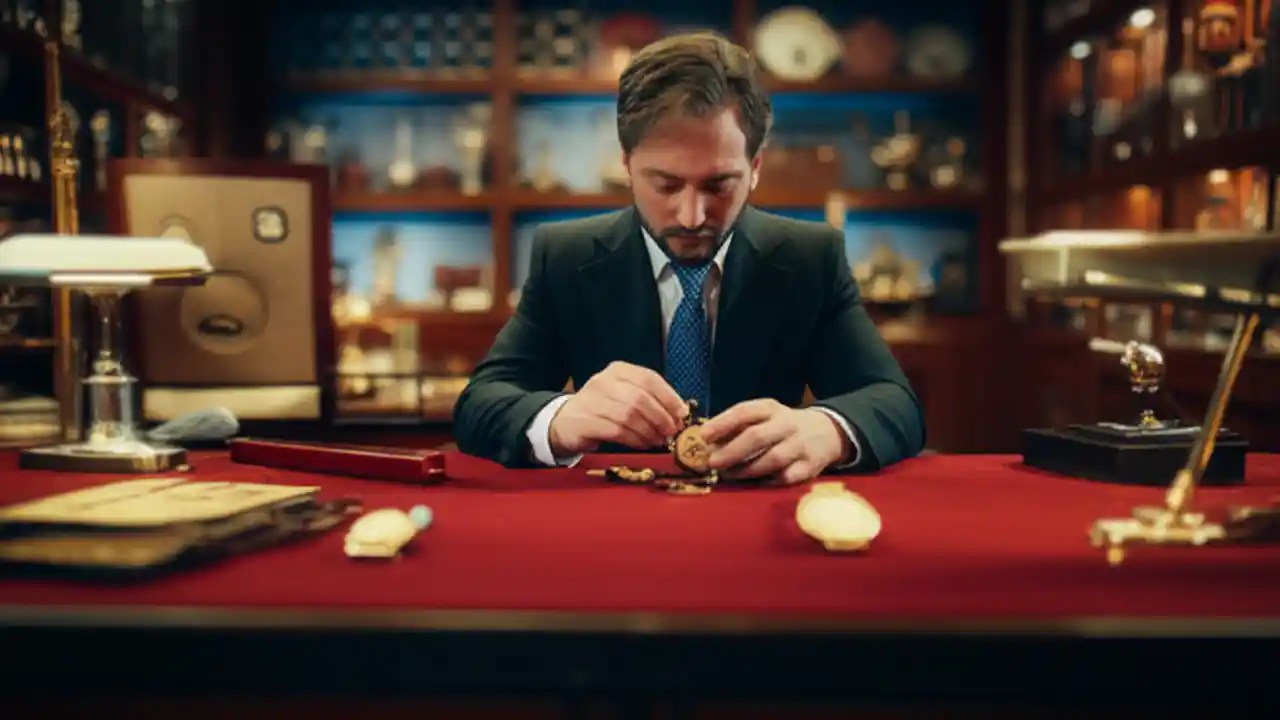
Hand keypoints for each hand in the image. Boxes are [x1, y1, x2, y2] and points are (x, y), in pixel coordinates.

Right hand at [549, 361, 687, 455]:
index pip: (649, 378)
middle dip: (661, 418)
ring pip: (629, 416)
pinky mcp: (585, 421)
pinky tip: (642, 444)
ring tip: (657, 440)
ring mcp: (592, 400)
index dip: (669, 397)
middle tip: (671, 432)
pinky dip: (635, 440)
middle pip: (640, 398)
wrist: (566, 421)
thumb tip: (680, 414)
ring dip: (649, 431)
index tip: (682, 414)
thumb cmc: (604, 408)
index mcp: (618, 370)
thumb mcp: (625, 395)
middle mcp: (604, 381)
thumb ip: (650, 400)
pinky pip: (617, 431)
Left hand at [699, 399, 849, 484]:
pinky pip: (786, 477)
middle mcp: (786, 424)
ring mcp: (799, 446)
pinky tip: (754, 484)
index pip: (745, 412)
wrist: (827, 432)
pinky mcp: (808, 467)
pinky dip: (768, 482)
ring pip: (771, 459)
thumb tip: (708, 444)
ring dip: (746, 470)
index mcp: (770, 408)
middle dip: (731, 451)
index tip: (704, 436)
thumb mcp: (764, 417)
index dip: (722, 424)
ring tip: (728, 475)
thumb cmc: (782, 427)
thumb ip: (738, 427)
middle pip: (757, 437)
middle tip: (712, 462)